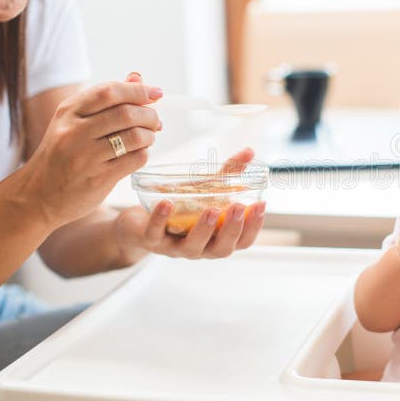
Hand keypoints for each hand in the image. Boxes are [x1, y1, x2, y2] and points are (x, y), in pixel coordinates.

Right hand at [19, 72, 162, 227]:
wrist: (38, 195)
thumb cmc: (62, 154)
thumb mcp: (74, 122)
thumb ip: (106, 100)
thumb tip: (138, 78)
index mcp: (69, 112)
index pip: (109, 91)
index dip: (138, 90)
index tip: (156, 93)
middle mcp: (75, 132)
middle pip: (126, 113)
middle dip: (150, 115)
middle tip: (156, 121)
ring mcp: (86, 156)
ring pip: (135, 137)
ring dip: (150, 136)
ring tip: (149, 137)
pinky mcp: (98, 178)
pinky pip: (135, 160)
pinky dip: (144, 154)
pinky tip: (138, 154)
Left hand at [112, 148, 266, 258]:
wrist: (138, 224)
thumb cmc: (179, 209)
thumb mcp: (205, 190)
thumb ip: (229, 174)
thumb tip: (250, 152)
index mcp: (216, 239)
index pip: (242, 241)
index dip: (254, 226)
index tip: (261, 204)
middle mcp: (200, 248)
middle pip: (222, 248)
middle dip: (232, 229)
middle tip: (239, 208)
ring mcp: (174, 247)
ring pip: (192, 247)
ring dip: (204, 229)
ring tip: (211, 209)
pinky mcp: (150, 240)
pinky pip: (155, 234)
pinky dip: (161, 219)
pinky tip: (167, 203)